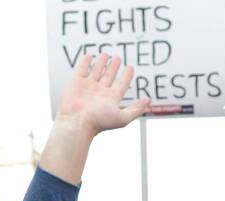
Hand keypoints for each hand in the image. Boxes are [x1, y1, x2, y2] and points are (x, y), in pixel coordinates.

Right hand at [40, 54, 150, 184]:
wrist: (76, 123)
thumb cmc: (98, 122)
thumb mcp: (122, 117)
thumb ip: (136, 109)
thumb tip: (149, 101)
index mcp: (110, 99)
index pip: (121, 84)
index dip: (126, 76)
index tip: (130, 68)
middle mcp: (99, 92)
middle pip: (109, 76)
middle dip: (114, 67)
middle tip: (118, 58)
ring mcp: (87, 86)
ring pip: (96, 71)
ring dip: (101, 63)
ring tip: (106, 54)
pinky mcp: (75, 82)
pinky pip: (81, 69)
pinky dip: (85, 62)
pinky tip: (89, 56)